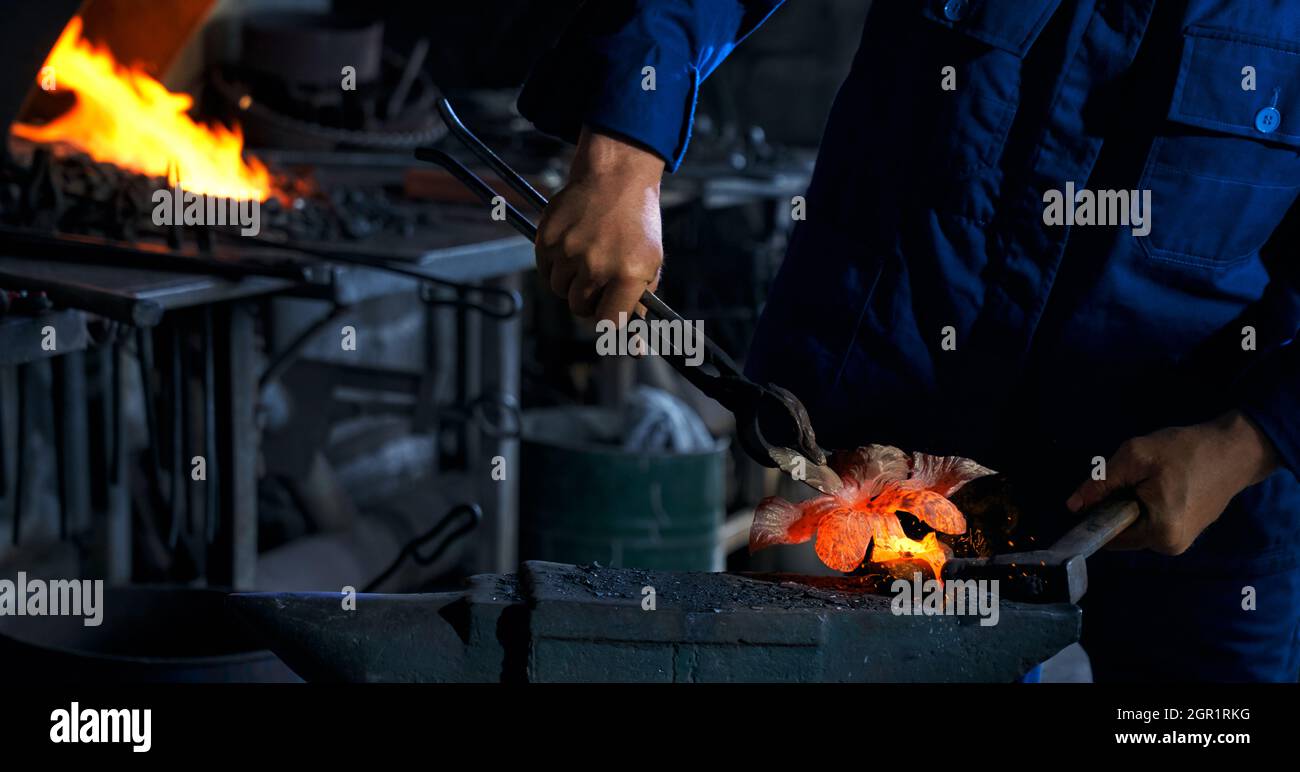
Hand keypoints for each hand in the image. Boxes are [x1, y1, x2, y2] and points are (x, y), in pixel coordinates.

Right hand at [535, 126, 664, 322]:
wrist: (615, 176)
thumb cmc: (637, 224)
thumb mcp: (650, 263)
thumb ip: (640, 304)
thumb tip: (633, 348)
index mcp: (628, 274)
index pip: (608, 322)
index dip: (607, 321)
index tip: (609, 313)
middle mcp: (596, 265)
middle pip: (580, 308)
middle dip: (588, 299)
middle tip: (599, 278)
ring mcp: (569, 251)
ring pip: (560, 290)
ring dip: (570, 280)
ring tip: (587, 255)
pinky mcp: (547, 239)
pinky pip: (545, 270)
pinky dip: (555, 264)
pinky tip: (572, 244)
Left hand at [1065, 411, 1278, 554]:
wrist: (1235, 449)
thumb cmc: (1186, 451)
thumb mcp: (1136, 457)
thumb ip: (1101, 483)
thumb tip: (1073, 505)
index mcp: (1159, 534)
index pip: (1109, 536)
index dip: (1095, 515)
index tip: (1094, 493)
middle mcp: (1169, 547)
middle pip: (1123, 530)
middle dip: (1117, 505)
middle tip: (1132, 477)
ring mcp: (1180, 541)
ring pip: (1136, 525)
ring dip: (1132, 503)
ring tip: (1149, 478)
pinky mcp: (1186, 531)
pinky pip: (1152, 520)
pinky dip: (1147, 504)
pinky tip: (1161, 484)